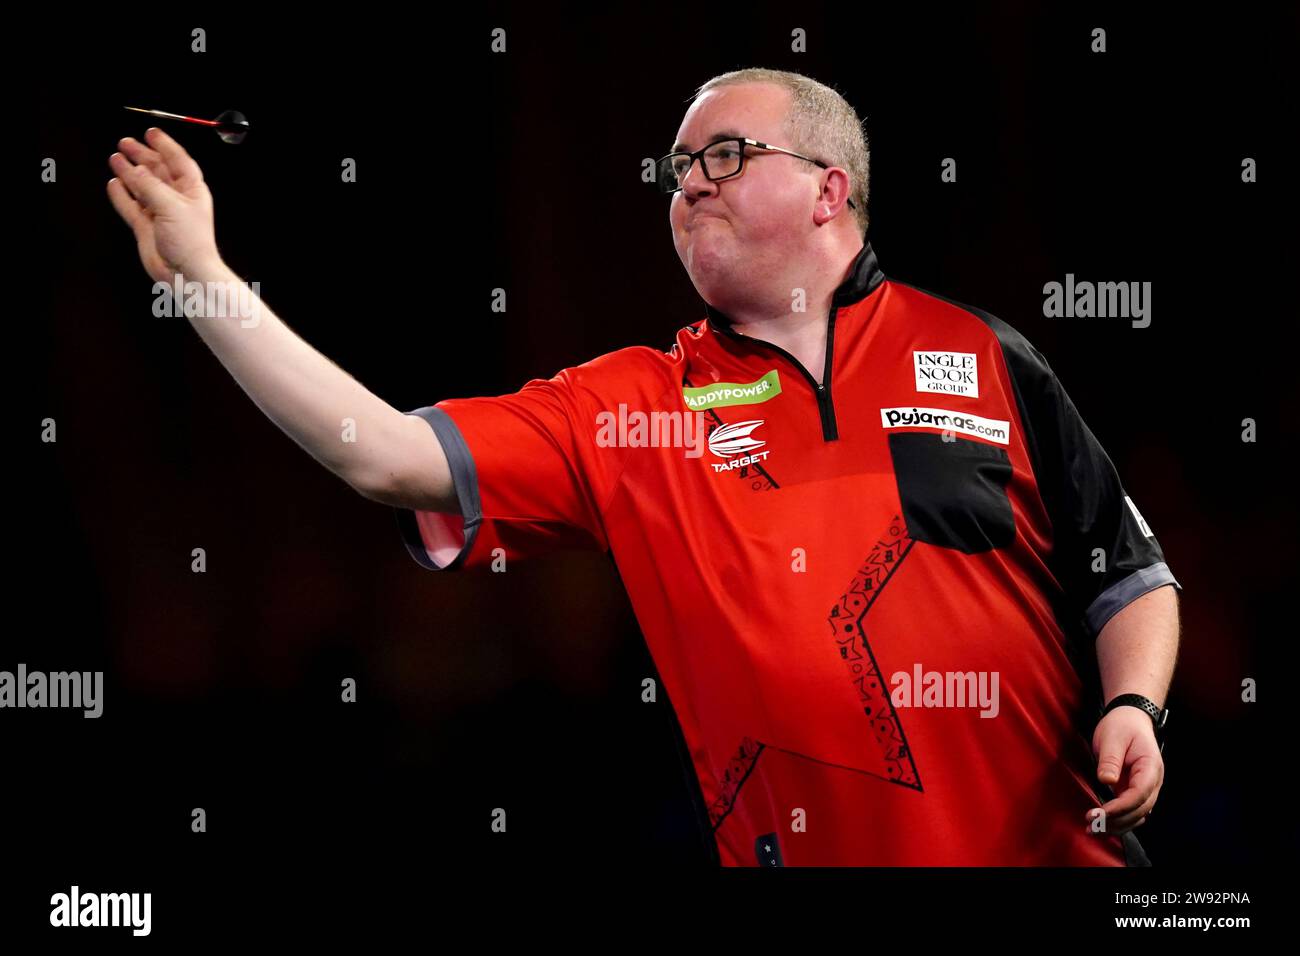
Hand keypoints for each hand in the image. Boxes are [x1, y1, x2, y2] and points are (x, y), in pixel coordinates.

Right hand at [106, 128, 221, 283]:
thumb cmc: (190, 242)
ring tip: (115, 158)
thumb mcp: (170, 206)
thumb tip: (133, 171)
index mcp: (191, 190)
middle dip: (142, 155)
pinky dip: (122, 195)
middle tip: (125, 143)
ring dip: (129, 172)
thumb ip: (149, 186)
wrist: (186, 274)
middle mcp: (176, 199)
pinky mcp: (147, 227)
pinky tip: (114, 184)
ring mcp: (161, 213)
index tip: (151, 132)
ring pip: (142, 186)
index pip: (178, 160)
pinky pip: (131, 206)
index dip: (165, 145)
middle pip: (157, 170)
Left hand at [1087, 704, 1163, 834]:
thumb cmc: (1121, 726)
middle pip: (1140, 810)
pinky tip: (1102, 824)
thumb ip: (1110, 760)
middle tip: (1091, 826)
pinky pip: (1131, 811)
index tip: (1100, 813)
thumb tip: (1107, 781)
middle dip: (1117, 821)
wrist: (1129, 719)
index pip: (1139, 794)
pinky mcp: (1135, 790)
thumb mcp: (1112, 738)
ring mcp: (1146, 788)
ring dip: (1117, 825)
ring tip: (1092, 830)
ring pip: (1137, 815)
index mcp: (1150, 767)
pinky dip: (1119, 820)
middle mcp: (1153, 782)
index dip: (1121, 807)